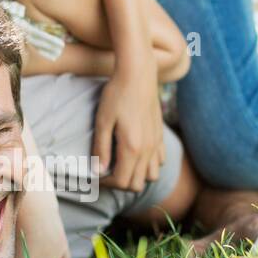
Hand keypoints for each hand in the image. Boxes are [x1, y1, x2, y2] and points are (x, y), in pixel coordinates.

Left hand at [93, 69, 165, 191]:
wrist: (138, 73)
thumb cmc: (117, 95)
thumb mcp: (102, 121)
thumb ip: (101, 149)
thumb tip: (98, 172)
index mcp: (132, 148)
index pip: (122, 182)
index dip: (106, 183)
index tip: (96, 175)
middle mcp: (148, 149)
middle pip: (137, 184)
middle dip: (120, 182)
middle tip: (106, 171)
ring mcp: (157, 143)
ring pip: (152, 176)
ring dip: (137, 175)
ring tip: (122, 164)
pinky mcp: (160, 135)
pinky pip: (160, 160)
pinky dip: (149, 164)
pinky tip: (136, 153)